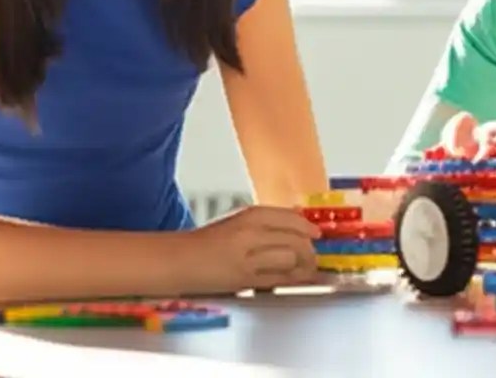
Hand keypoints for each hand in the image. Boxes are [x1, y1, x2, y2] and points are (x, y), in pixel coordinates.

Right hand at [180, 206, 320, 292]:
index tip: (317, 233)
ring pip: (291, 258)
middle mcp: (251, 232)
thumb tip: (299, 226)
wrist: (178, 260)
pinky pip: (278, 278)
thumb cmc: (208, 243)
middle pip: (296, 239)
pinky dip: (291, 279)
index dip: (308, 227)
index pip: (291, 218)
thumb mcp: (238, 223)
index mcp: (250, 215)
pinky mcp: (244, 278)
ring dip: (303, 266)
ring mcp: (248, 256)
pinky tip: (294, 278)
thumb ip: (266, 224)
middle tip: (313, 256)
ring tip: (304, 269)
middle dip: (310, 250)